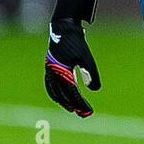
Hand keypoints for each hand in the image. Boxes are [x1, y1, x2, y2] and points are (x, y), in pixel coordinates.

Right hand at [45, 0, 100, 116]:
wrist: (63, 29)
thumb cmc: (76, 43)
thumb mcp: (87, 58)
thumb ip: (90, 74)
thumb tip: (94, 89)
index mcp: (62, 71)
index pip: (72, 93)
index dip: (80, 103)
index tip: (88, 111)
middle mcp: (53, 73)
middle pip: (62, 95)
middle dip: (73, 105)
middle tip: (83, 114)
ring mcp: (49, 71)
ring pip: (54, 92)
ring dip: (63, 102)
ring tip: (73, 109)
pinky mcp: (49, 68)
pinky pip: (50, 86)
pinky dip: (57, 94)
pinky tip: (64, 97)